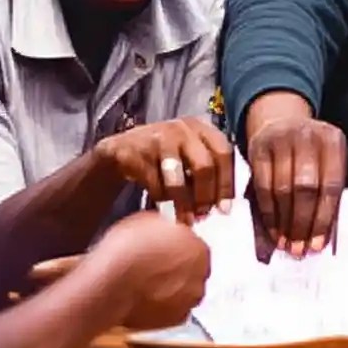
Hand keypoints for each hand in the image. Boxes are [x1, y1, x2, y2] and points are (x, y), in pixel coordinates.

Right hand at [89, 211, 210, 329]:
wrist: (110, 285)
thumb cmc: (126, 252)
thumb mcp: (147, 221)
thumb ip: (166, 228)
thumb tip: (164, 229)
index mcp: (199, 249)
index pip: (195, 248)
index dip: (178, 248)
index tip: (166, 250)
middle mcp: (200, 276)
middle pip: (193, 272)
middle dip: (177, 269)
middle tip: (155, 268)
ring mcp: (189, 301)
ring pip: (183, 293)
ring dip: (170, 289)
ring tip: (146, 285)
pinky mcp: (174, 321)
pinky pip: (171, 311)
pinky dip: (161, 307)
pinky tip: (143, 299)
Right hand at [96, 116, 233, 223]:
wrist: (121, 151)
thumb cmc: (165, 158)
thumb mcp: (189, 156)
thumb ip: (207, 174)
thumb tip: (222, 208)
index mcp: (202, 128)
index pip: (224, 153)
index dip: (226, 183)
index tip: (225, 209)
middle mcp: (183, 129)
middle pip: (204, 166)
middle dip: (205, 195)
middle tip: (203, 215)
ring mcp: (160, 138)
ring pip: (178, 178)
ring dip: (183, 203)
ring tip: (186, 220)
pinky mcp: (139, 151)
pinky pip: (155, 184)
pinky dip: (161, 199)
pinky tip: (164, 206)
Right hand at [245, 92, 346, 256]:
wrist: (281, 122)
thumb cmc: (310, 153)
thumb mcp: (327, 162)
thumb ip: (327, 193)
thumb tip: (321, 239)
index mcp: (333, 141)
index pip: (331, 185)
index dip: (324, 218)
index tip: (317, 244)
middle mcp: (308, 136)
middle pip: (306, 187)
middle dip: (302, 223)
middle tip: (299, 248)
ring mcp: (281, 139)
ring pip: (282, 189)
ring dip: (284, 222)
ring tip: (286, 243)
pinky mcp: (259, 148)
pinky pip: (263, 186)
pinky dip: (268, 212)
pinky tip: (273, 229)